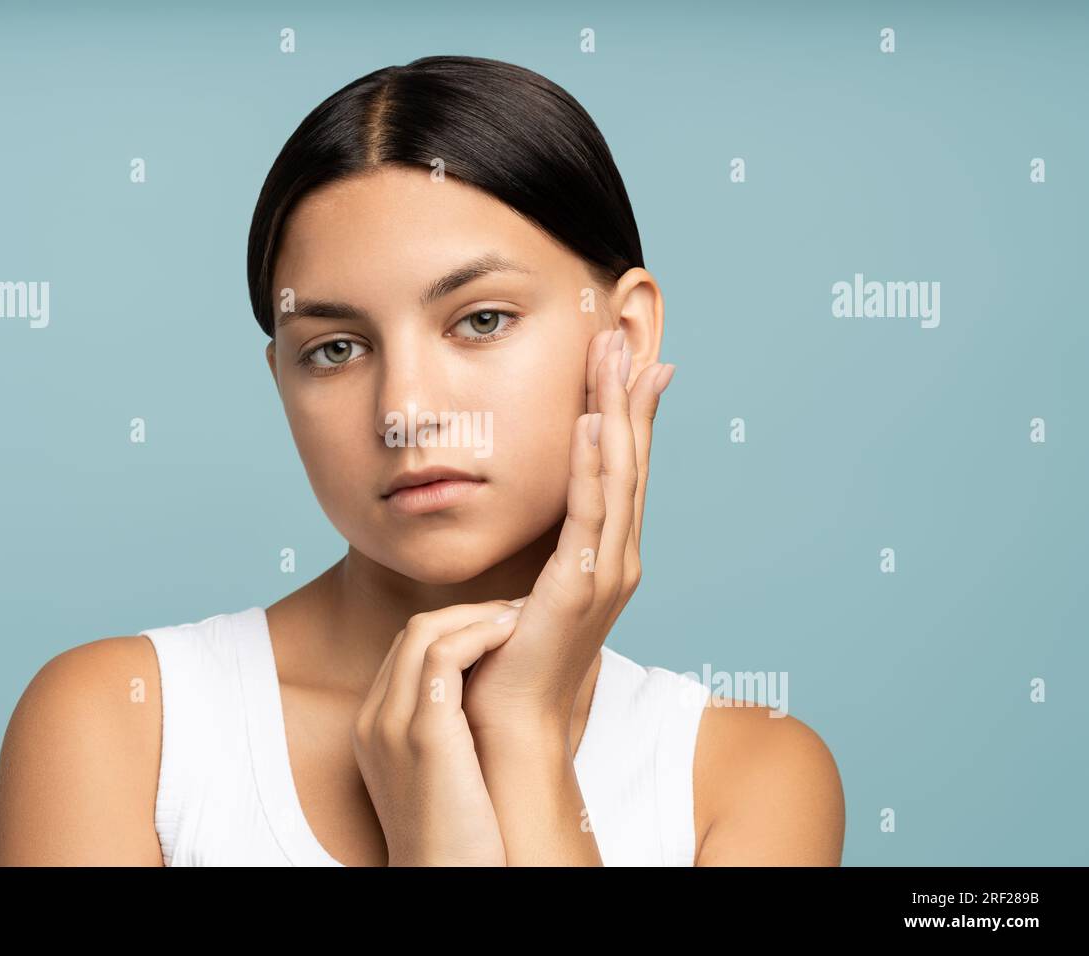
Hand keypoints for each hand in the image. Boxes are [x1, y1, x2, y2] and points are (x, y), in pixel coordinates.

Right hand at [351, 600, 522, 865]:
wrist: (444, 882)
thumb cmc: (455, 839)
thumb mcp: (438, 776)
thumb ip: (443, 734)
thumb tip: (483, 702)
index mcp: (373, 728)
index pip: (406, 650)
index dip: (455, 628)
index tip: (499, 627)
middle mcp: (374, 719)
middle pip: (412, 633)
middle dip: (468, 612)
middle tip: (516, 612)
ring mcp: (393, 724)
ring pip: (425, 632)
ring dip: (478, 615)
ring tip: (520, 618)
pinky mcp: (424, 732)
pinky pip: (444, 655)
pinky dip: (480, 633)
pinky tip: (513, 635)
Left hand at [462, 328, 675, 742]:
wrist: (510, 729)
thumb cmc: (510, 664)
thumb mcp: (528, 593)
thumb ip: (536, 555)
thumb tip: (530, 527)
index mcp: (606, 556)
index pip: (620, 469)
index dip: (626, 411)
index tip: (625, 359)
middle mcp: (618, 558)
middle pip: (629, 459)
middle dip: (626, 392)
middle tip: (623, 333)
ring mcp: (606, 573)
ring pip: (618, 475)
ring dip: (615, 410)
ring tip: (611, 354)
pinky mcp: (580, 587)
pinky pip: (589, 514)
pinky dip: (592, 466)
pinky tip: (589, 422)